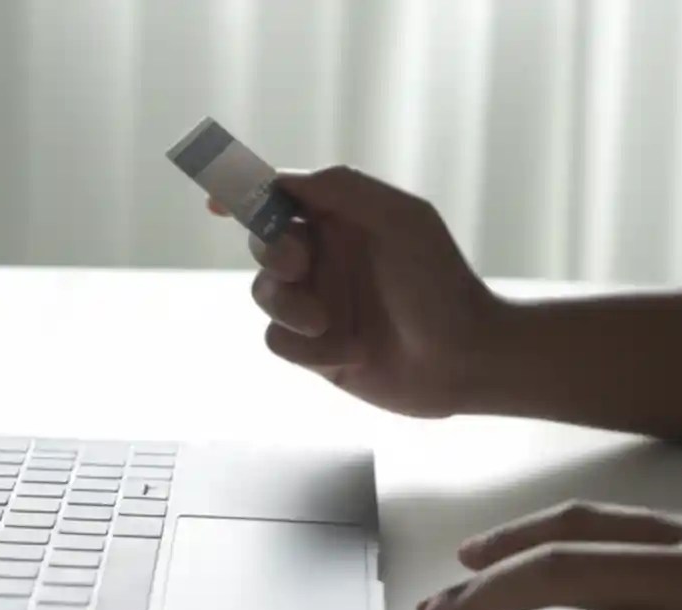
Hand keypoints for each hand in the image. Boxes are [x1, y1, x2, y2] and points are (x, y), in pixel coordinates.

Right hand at [209, 166, 503, 416]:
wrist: (465, 358)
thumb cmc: (440, 283)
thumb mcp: (399, 218)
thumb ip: (341, 188)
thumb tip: (281, 178)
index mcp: (344, 218)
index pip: (281, 196)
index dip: (242, 193)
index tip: (217, 203)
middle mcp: (326, 257)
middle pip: (262, 242)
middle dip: (271, 249)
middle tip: (298, 263)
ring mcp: (318, 303)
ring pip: (263, 293)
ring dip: (289, 305)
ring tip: (326, 322)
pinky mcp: (315, 349)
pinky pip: (277, 340)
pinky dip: (307, 347)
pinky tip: (351, 353)